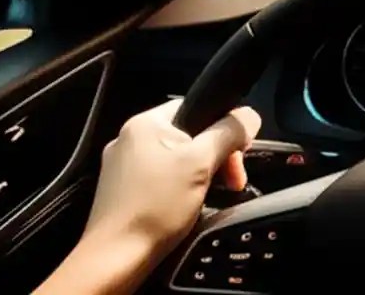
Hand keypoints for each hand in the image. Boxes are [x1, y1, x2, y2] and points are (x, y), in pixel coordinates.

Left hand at [36, 100, 260, 293]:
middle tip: (232, 183)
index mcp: (145, 123)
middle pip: (189, 135)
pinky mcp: (122, 192)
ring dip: (201, 175)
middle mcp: (129, 139)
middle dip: (216, 157)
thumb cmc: (157, 206)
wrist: (115, 257)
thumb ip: (228, 133)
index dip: (224, 128)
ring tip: (210, 197)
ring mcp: (122, 166)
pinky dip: (180, 188)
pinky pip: (161, 178)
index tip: (239, 155)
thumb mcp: (201, 164)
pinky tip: (186, 206)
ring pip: (176, 159)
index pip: (197, 107)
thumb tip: (249, 116)